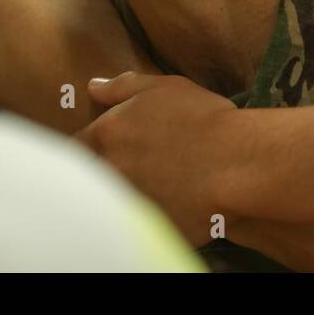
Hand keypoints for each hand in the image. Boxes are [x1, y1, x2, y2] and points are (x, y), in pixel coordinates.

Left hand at [75, 71, 237, 245]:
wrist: (237, 162)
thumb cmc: (204, 118)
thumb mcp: (165, 87)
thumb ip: (123, 86)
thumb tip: (94, 86)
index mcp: (108, 134)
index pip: (77, 146)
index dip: (89, 147)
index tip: (106, 147)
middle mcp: (109, 169)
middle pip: (91, 175)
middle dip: (105, 169)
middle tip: (135, 165)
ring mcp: (126, 201)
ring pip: (112, 199)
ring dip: (125, 191)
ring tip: (155, 183)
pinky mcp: (146, 228)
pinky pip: (138, 223)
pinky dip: (148, 213)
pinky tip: (170, 202)